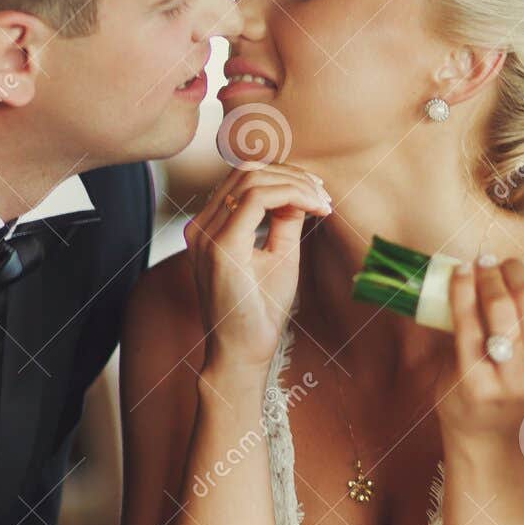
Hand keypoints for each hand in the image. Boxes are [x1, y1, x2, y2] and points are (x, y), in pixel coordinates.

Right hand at [184, 165, 331, 375]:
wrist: (244, 352)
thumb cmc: (259, 311)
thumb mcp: (279, 255)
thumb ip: (284, 220)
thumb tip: (300, 191)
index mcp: (209, 229)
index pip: (242, 180)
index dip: (284, 177)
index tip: (316, 194)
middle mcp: (201, 227)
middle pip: (245, 172)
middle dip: (291, 175)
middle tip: (322, 195)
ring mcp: (206, 234)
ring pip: (252, 179)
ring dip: (296, 184)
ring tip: (322, 203)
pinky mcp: (221, 246)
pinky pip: (258, 199)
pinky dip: (293, 195)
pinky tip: (315, 208)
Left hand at [434, 256, 523, 447]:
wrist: (490, 446)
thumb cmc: (519, 394)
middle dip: (514, 270)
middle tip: (499, 264)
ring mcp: (514, 381)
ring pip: (501, 307)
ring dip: (488, 276)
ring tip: (480, 267)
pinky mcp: (477, 383)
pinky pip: (468, 323)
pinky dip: (462, 290)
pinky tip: (460, 275)